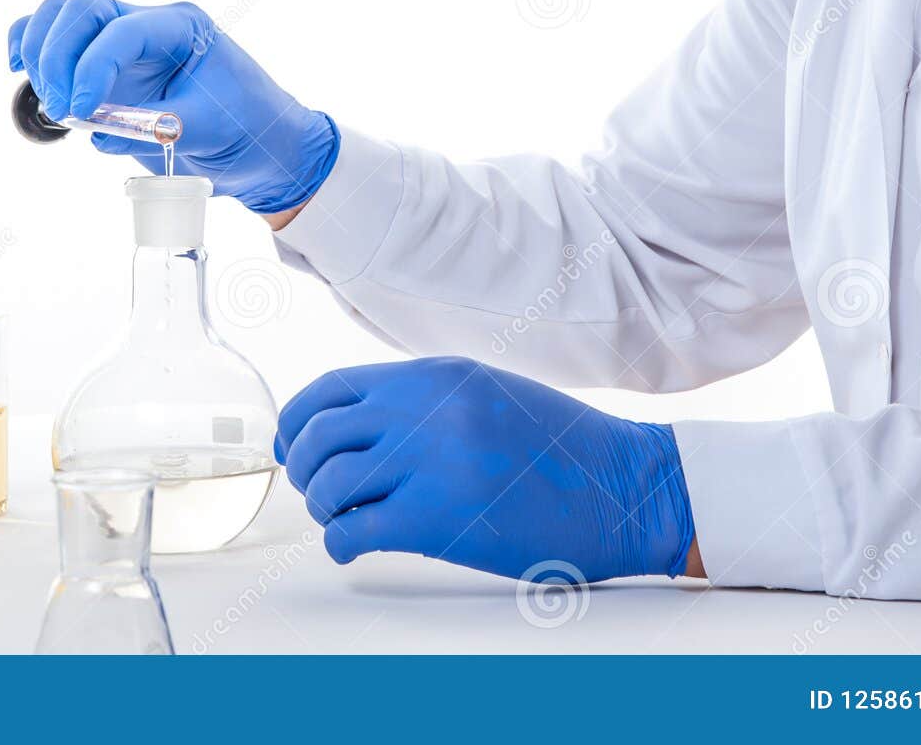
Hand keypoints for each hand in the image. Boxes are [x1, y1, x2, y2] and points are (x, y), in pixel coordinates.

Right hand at [8, 0, 338, 213]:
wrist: (262, 146)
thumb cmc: (249, 130)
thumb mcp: (212, 130)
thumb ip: (159, 126)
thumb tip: (99, 134)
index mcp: (183, 26)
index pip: (121, 29)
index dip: (92, 66)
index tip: (81, 109)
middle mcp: (150, 23)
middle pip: (82, 10)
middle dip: (59, 56)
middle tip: (64, 108)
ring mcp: (123, 40)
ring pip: (63, 15)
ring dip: (42, 51)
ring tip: (51, 99)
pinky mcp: (105, 64)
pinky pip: (57, 35)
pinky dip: (31, 44)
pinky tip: (19, 69)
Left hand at [275, 356, 695, 580]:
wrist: (625, 487)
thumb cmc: (566, 448)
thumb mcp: (487, 392)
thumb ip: (423, 400)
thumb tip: (359, 425)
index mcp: (434, 375)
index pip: (331, 389)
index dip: (298, 421)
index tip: (295, 447)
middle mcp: (423, 410)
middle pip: (318, 436)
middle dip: (305, 469)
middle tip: (319, 491)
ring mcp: (429, 462)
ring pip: (328, 485)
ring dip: (325, 508)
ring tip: (346, 519)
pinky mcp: (436, 519)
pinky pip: (352, 531)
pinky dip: (340, 543)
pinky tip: (357, 545)